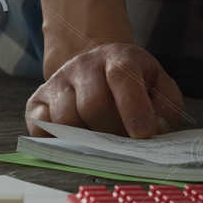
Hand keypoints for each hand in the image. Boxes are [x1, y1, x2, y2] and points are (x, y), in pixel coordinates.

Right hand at [25, 41, 187, 139]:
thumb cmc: (130, 81)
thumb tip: (159, 129)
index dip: (133, 107)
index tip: (143, 135)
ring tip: (99, 142)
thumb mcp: (155, 83)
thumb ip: (166, 104)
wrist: (94, 64)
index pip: (122, 76)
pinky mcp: (37, 100)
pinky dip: (55, 140)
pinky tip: (72, 140)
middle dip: (110, 131)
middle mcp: (84, 65)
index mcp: (118, 57)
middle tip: (122, 145)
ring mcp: (58, 81)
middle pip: (92, 104)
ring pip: (66, 118)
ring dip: (85, 139)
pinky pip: (40, 126)